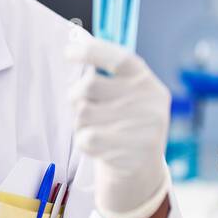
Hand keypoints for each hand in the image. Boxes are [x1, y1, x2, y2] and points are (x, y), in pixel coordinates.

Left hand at [65, 33, 171, 217]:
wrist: (142, 169)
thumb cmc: (123, 124)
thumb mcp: (125, 96)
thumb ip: (105, 78)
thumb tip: (74, 48)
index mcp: (145, 80)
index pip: (118, 57)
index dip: (91, 51)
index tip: (68, 52)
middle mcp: (149, 100)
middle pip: (89, 85)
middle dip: (75, 95)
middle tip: (81, 105)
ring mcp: (143, 127)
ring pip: (83, 113)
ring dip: (79, 122)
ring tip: (95, 129)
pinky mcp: (132, 151)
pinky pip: (86, 138)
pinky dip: (83, 141)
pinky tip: (98, 145)